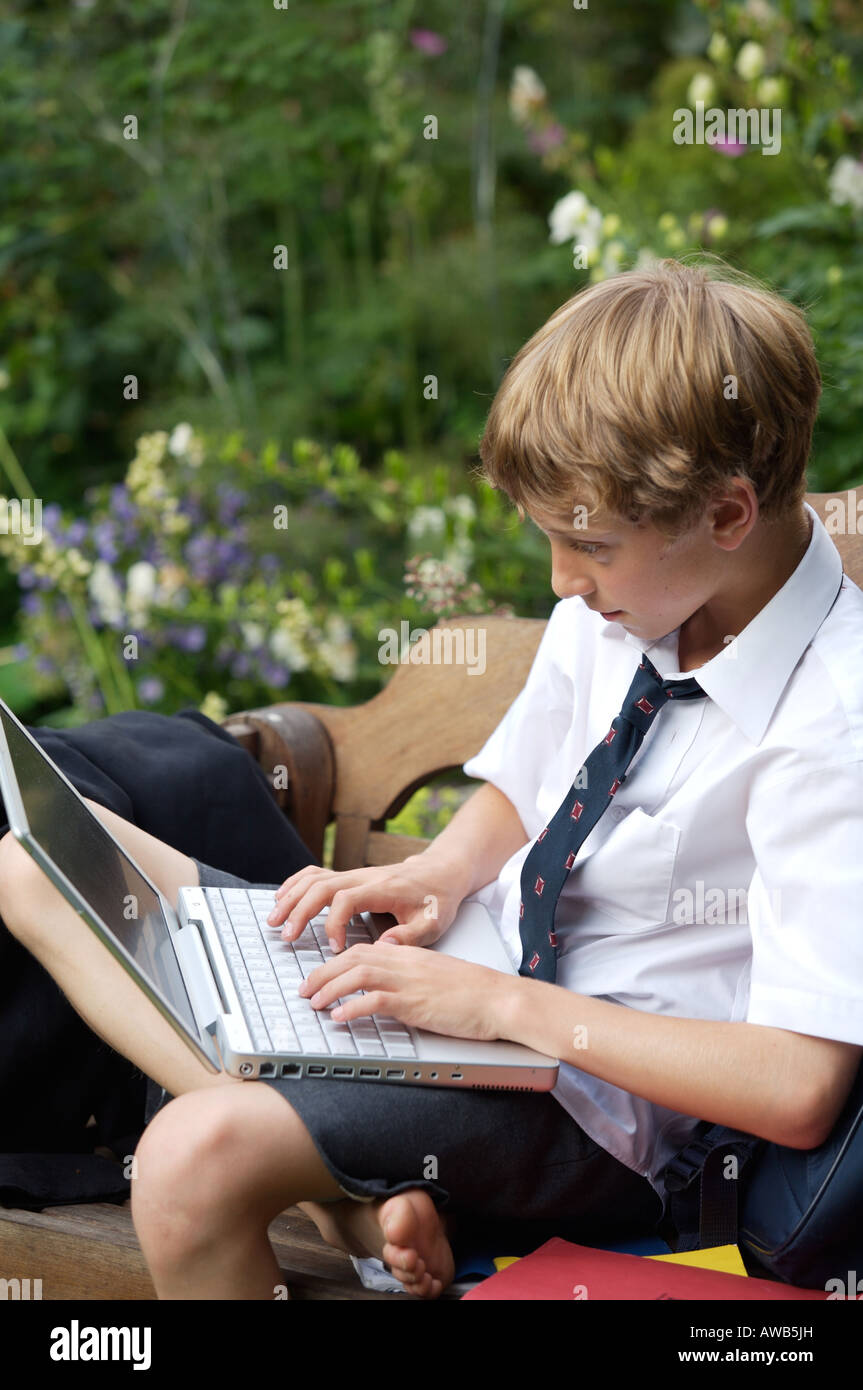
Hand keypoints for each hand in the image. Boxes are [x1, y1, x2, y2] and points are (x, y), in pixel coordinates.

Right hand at [266, 855, 467, 952]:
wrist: (441, 872)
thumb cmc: (437, 900)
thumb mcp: (433, 923)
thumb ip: (410, 937)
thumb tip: (384, 945)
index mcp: (383, 889)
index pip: (346, 899)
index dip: (334, 923)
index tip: (334, 948)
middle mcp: (364, 877)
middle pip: (322, 887)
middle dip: (299, 910)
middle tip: (286, 936)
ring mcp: (355, 874)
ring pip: (314, 878)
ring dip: (291, 897)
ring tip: (274, 920)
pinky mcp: (350, 876)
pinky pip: (316, 874)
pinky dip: (296, 884)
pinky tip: (282, 898)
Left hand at [299, 942, 514, 1042]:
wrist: (498, 998)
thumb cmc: (472, 992)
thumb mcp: (433, 976)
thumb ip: (408, 977)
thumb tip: (385, 991)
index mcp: (408, 954)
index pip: (362, 950)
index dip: (335, 962)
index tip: (318, 976)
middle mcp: (404, 963)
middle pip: (352, 958)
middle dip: (322, 973)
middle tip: (304, 989)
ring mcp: (409, 981)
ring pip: (358, 975)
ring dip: (330, 988)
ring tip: (314, 1002)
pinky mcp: (415, 1003)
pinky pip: (376, 1000)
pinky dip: (353, 1008)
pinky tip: (340, 1017)